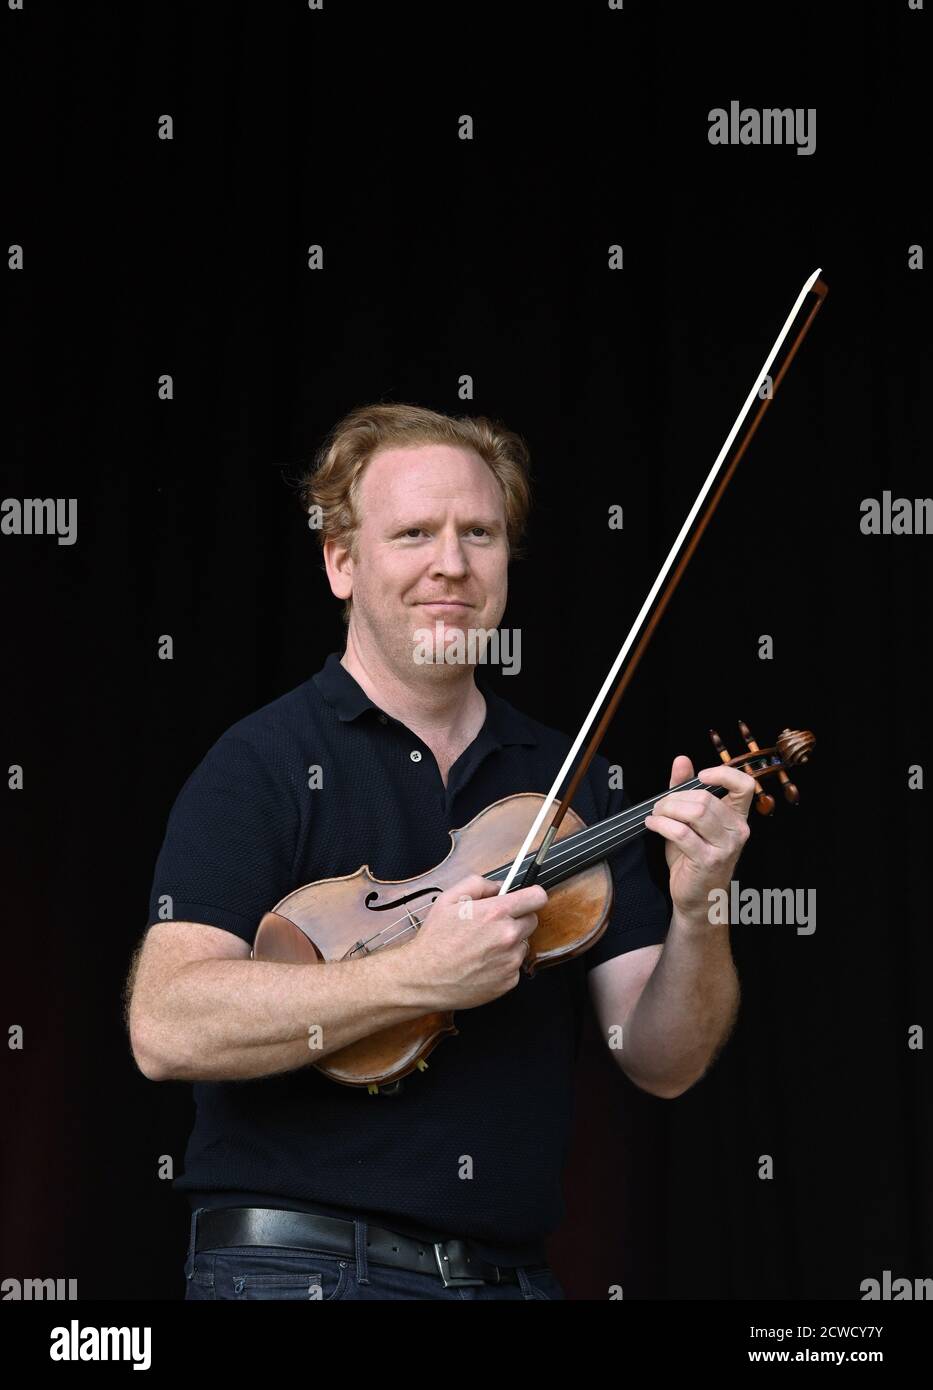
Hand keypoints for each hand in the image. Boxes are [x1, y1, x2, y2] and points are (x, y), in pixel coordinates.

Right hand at [405, 873, 547, 1010]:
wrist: (424, 978)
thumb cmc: (435, 940)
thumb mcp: (448, 899)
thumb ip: (478, 884)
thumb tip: (498, 886)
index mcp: (496, 913)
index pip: (537, 897)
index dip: (531, 896)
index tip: (526, 899)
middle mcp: (508, 936)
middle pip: (532, 921)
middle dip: (517, 920)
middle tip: (493, 926)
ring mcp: (511, 961)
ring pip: (523, 944)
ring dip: (510, 944)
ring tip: (482, 948)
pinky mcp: (509, 981)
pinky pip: (515, 966)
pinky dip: (503, 964)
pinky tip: (482, 964)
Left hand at [644, 756, 755, 925]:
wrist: (698, 898)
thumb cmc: (693, 858)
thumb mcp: (690, 821)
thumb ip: (685, 790)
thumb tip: (682, 760)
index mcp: (737, 817)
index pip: (745, 785)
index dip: (723, 774)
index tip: (700, 776)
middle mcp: (738, 830)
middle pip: (706, 798)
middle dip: (675, 798)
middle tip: (660, 806)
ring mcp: (726, 847)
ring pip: (696, 812)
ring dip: (668, 809)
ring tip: (656, 815)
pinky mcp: (708, 860)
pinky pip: (682, 833)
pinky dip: (662, 824)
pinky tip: (652, 825)